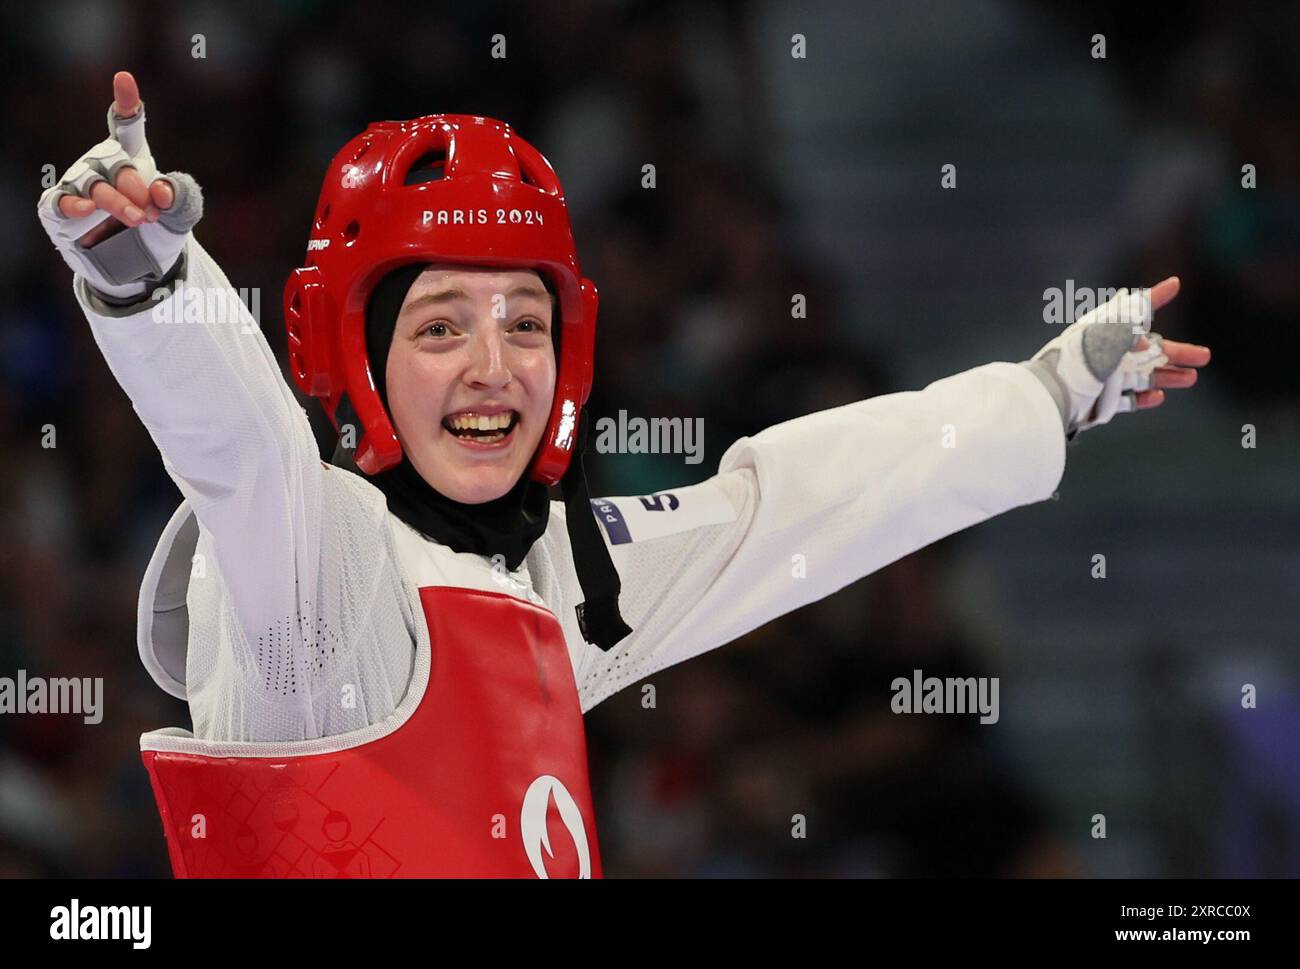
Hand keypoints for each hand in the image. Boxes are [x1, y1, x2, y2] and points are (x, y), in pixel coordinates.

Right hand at [37, 71, 202, 300]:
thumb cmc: (158, 231)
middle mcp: (102, 165)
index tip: (125, 78)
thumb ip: (179, 198)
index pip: (127, 125)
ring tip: (139, 219)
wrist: (140, 268)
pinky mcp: (60, 211)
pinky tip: (87, 209)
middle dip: (136, 186)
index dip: (126, 101)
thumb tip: (161, 190)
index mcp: (131, 157)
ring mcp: (79, 187)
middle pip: (116, 162)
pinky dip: (73, 204)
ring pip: (94, 185)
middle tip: (152, 211)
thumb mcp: (180, 216)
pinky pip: (61, 201)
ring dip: (116, 201)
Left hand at [1031, 276, 1211, 435]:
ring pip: (1142, 377)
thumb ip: (1134, 318)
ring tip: (1191, 378)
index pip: (1135, 311)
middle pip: (1149, 352)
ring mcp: (1105, 379)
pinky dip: (1142, 399)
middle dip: (1178, 353)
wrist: (1056, 393)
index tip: (1175, 285)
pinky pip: (1126, 401)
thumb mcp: (1112, 330)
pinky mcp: (1101, 402)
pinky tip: (1158, 397)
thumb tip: (1151, 329)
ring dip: (1167, 376)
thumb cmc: (1083, 356)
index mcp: (1107, 331)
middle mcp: (1107, 354)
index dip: (1154, 298)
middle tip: (1205, 356)